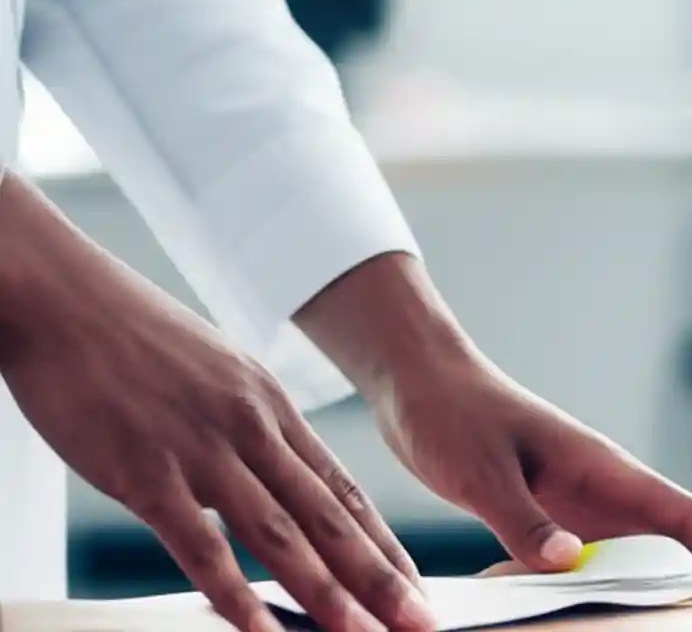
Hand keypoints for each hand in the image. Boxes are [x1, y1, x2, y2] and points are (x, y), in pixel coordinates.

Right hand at [0, 176, 432, 631]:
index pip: (341, 488)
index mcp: (270, 406)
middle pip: (328, 516)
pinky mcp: (148, 472)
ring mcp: (203, 450)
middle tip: (418, 621)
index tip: (413, 582)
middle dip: (379, 577)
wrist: (65, 299)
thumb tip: (268, 466)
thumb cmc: (133, 336)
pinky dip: (235, 595)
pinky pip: (200, 545)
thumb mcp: (215, 373)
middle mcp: (251, 428)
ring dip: (326, 592)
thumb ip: (246, 425)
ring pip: (280, 533)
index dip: (381, 542)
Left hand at [295, 254, 691, 584]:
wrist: (420, 383)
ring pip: (636, 554)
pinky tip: (598, 616)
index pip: (686, 513)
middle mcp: (601, 486)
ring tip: (690, 628)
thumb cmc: (452, 413)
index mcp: (601, 466)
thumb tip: (570, 565)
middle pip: (677, 539)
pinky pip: (588, 560)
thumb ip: (523, 518)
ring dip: (664, 589)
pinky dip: (604, 589)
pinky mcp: (548, 512)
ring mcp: (577, 501)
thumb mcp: (482, 470)